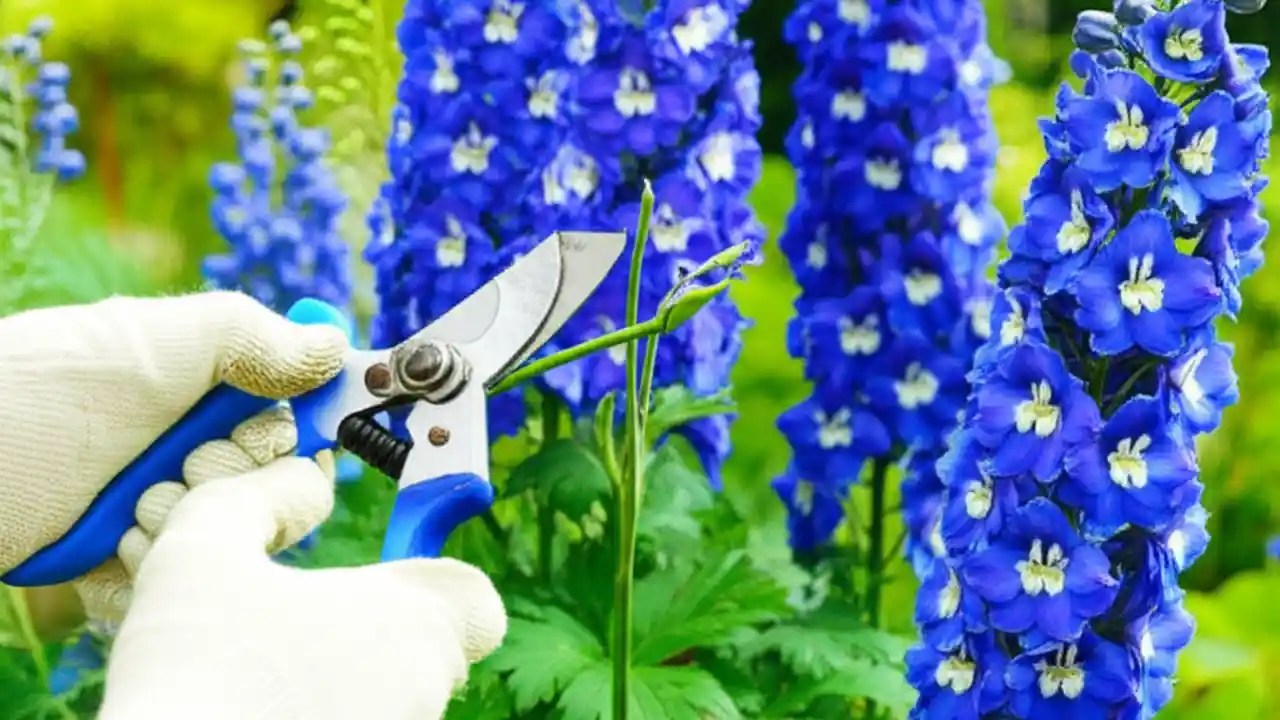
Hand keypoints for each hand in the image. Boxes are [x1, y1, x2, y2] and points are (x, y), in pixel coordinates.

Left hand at [0, 291, 347, 620]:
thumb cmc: (37, 392)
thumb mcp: (150, 342)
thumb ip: (251, 335)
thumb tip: (335, 345)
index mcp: (201, 390)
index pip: (292, 421)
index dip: (284, 436)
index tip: (254, 438)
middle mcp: (187, 445)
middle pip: (271, 488)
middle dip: (226, 482)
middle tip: (175, 466)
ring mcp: (156, 506)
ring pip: (226, 540)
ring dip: (181, 528)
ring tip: (125, 511)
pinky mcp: (123, 563)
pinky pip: (174, 582)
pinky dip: (148, 574)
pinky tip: (110, 551)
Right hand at [97, 446, 506, 719]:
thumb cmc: (193, 671)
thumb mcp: (204, 547)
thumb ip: (260, 498)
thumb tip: (299, 479)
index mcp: (412, 619)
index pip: (473, 599)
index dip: (432, 583)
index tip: (380, 577)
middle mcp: (424, 689)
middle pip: (426, 654)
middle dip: (370, 639)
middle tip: (293, 632)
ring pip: (390, 703)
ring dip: (342, 686)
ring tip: (257, 684)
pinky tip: (256, 717)